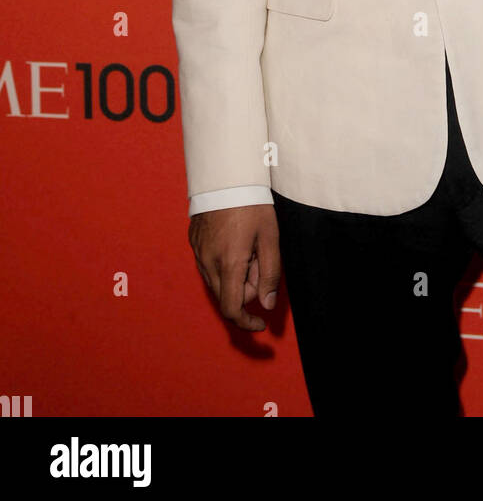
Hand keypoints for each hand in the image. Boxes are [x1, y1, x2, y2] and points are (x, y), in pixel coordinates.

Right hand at [189, 204, 280, 331]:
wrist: (225, 177)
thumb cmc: (251, 204)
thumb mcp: (270, 237)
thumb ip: (270, 273)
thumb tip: (267, 304)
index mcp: (229, 264)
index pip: (232, 309)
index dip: (246, 322)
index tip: (260, 323)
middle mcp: (208, 262)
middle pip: (226, 296)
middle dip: (246, 290)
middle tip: (260, 263)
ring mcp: (198, 252)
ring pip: (216, 282)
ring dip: (234, 277)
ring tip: (248, 248)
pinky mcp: (194, 243)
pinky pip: (208, 265)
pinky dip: (223, 265)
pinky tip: (235, 242)